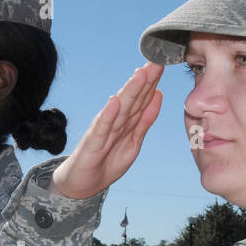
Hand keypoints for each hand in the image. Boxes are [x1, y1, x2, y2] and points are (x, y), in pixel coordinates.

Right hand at [51, 64, 162, 198]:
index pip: (142, 98)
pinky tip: (114, 101)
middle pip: (132, 98)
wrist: (82, 184)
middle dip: (145, 80)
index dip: (153, 81)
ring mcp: (103, 131)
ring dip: (130, 91)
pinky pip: (102, 128)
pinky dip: (109, 115)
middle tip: (156, 61)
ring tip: (140, 74)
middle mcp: (114, 121)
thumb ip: (145, 119)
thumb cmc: (106, 161)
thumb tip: (159, 94)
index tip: (164, 62)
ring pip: (120, 109)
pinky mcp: (92, 144)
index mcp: (126, 120)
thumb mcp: (133, 141)